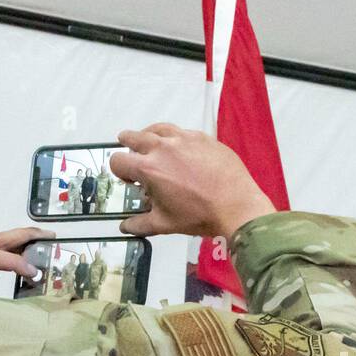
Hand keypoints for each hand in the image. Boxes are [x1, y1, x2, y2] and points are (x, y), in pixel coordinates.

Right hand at [109, 123, 274, 239]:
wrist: (237, 206)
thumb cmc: (199, 216)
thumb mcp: (166, 224)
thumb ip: (140, 224)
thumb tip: (124, 227)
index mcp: (149, 168)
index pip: (118, 161)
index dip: (120, 171)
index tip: (131, 179)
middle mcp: (162, 148)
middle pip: (133, 137)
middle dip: (128, 145)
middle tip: (131, 151)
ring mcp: (184, 138)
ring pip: (157, 129)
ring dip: (149, 135)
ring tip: (151, 143)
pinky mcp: (202, 137)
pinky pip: (182, 132)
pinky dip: (175, 138)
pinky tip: (180, 148)